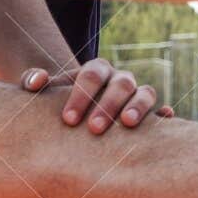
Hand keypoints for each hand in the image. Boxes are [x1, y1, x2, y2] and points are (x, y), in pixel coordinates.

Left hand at [22, 58, 161, 133]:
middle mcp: (120, 79)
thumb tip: (36, 82)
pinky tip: (164, 122)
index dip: (81, 95)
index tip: (68, 119)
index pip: (92, 74)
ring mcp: (137, 94)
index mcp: (96, 69)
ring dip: (138, 107)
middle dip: (108, 105)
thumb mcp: (45, 91)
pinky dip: (164, 116)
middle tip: (94, 128)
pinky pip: (161, 110)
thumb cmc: (59, 102)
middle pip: (120, 83)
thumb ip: (33, 81)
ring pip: (145, 92)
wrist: (79, 111)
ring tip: (127, 124)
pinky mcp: (150, 111)